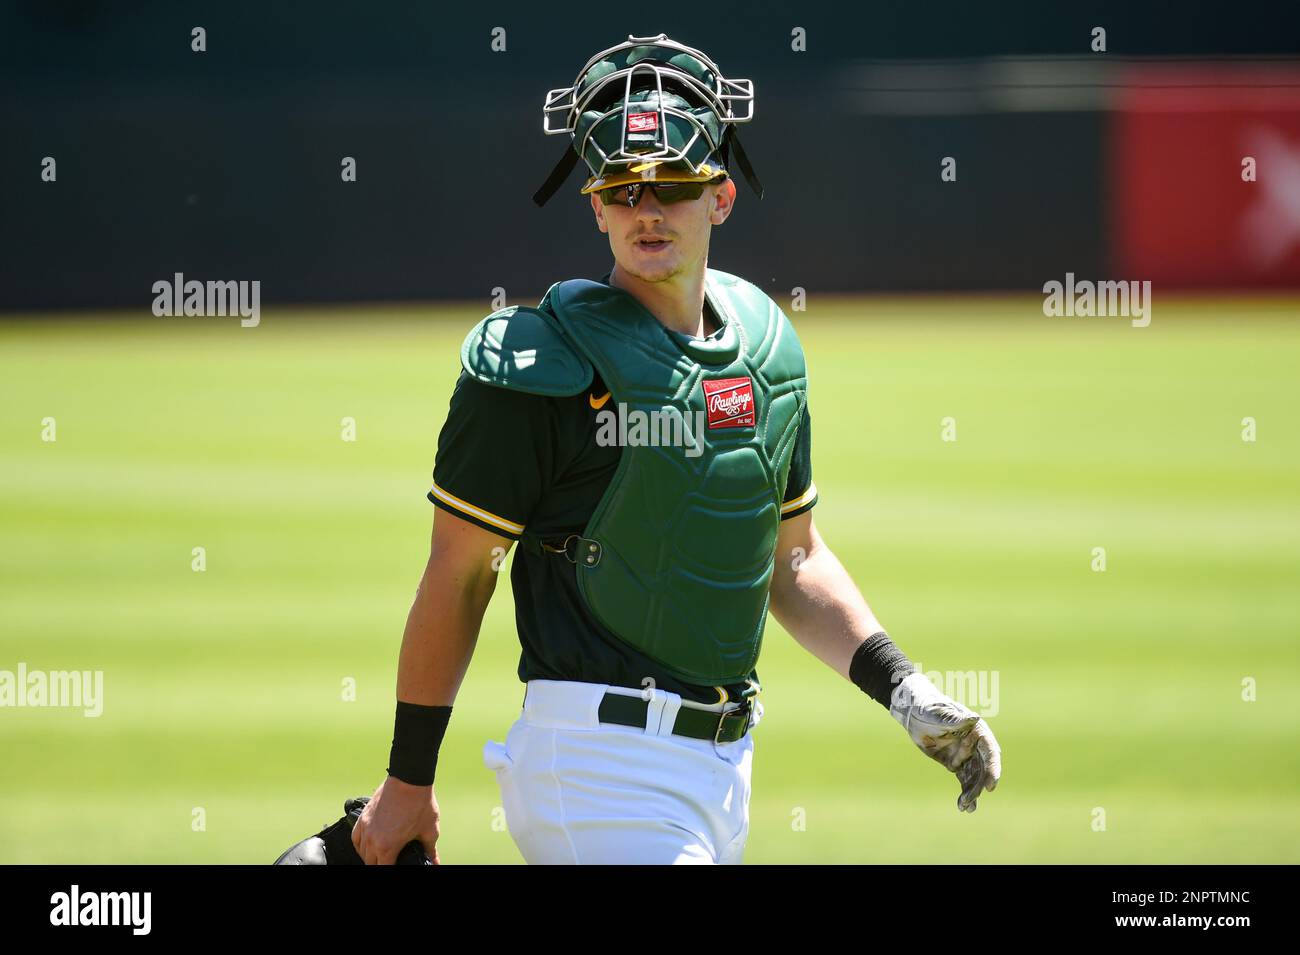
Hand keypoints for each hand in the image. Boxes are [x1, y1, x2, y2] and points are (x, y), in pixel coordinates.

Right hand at [352, 775, 440, 863]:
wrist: (410, 779)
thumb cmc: (420, 803)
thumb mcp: (429, 831)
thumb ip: (430, 851)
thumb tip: (435, 862)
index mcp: (387, 847)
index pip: (383, 869)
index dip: (391, 869)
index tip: (398, 864)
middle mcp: (372, 839)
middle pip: (370, 863)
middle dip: (381, 864)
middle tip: (392, 861)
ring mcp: (365, 827)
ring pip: (361, 852)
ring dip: (370, 857)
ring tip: (382, 856)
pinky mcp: (363, 817)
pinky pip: (355, 837)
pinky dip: (360, 844)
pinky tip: (368, 845)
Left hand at [889, 672, 1000, 812]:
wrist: (914, 713)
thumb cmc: (929, 709)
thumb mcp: (941, 715)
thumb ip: (957, 720)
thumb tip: (975, 717)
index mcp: (977, 731)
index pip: (990, 752)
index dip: (992, 769)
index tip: (990, 786)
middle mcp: (975, 744)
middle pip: (983, 768)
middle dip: (978, 785)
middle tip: (971, 799)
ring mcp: (966, 754)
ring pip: (974, 777)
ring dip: (972, 792)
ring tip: (965, 807)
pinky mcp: (956, 763)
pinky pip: (964, 780)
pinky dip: (965, 792)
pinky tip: (963, 807)